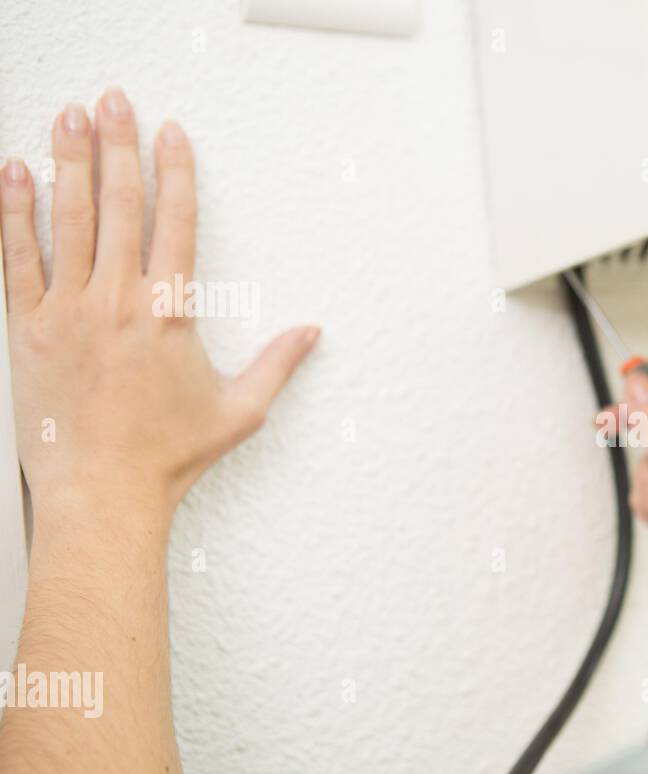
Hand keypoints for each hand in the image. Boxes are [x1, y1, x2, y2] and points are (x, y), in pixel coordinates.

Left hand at [0, 87, 317, 530]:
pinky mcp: (26, 328)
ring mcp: (66, 311)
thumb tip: (311, 333)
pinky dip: (15, 213)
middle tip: (114, 101)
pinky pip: (16, 258)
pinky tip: (14, 175)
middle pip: (117, 204)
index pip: (174, 223)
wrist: (100, 491)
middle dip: (116, 145)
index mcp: (167, 314)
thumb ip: (277, 364)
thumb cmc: (166, 456)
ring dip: (67, 162)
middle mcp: (115, 301)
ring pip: (66, 220)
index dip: (174, 172)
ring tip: (68, 116)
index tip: (171, 134)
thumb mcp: (239, 410)